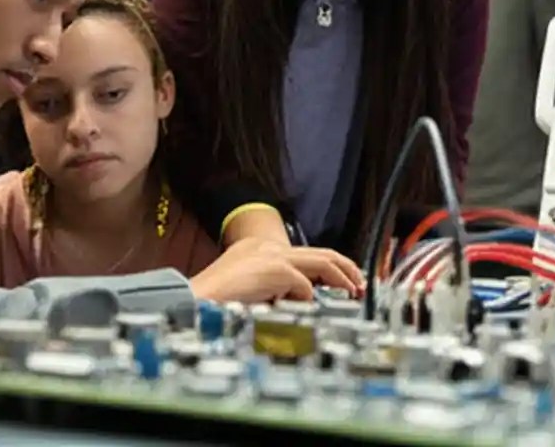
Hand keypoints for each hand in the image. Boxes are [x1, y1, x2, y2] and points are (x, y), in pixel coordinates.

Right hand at [190, 239, 364, 303]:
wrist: (196, 301)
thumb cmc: (215, 302)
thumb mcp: (248, 289)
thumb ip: (271, 287)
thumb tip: (301, 298)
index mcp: (258, 249)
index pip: (303, 253)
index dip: (328, 266)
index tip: (342, 280)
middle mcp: (267, 247)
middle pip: (320, 252)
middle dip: (345, 267)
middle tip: (358, 283)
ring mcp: (272, 256)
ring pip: (321, 262)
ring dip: (341, 277)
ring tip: (353, 291)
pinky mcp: (276, 269)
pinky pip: (305, 286)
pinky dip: (308, 299)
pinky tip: (303, 308)